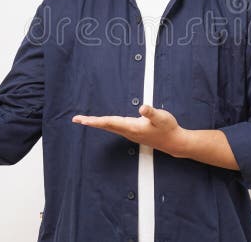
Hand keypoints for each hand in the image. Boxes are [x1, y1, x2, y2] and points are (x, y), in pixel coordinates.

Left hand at [72, 104, 190, 157]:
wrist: (174, 142)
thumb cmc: (168, 128)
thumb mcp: (162, 117)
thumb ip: (152, 112)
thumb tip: (142, 108)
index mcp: (132, 127)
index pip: (110, 122)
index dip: (96, 120)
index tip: (83, 120)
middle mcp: (128, 131)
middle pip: (106, 126)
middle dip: (91, 122)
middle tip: (76, 119)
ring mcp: (130, 133)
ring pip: (109, 127)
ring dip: (97, 123)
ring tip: (85, 120)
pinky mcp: (133, 132)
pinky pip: (115, 127)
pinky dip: (105, 124)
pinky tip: (103, 122)